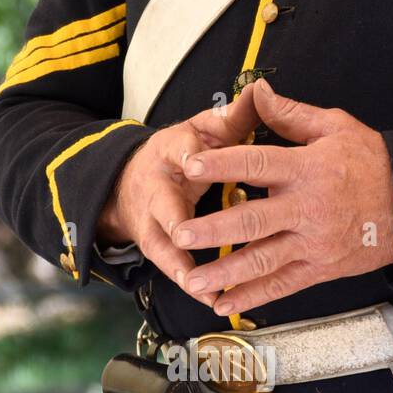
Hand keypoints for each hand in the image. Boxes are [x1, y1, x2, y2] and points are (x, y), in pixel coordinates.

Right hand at [97, 84, 260, 304]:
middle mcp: (157, 188)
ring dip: (180, 267)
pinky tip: (214, 302)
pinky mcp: (156, 246)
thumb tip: (260, 90)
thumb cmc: (182, 152)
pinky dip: (192, 286)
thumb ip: (232, 116)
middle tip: (185, 236)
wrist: (132, 181)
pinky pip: (172, 270)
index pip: (178, 150)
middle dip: (174, 222)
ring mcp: (153, 222)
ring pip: (162, 247)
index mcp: (171, 152)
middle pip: (163, 207)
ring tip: (201, 286)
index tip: (194, 163)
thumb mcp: (203, 129)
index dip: (186, 156)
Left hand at [174, 80, 392, 315]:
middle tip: (180, 234)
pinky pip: (282, 286)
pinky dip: (253, 297)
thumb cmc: (374, 162)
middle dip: (213, 229)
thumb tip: (257, 92)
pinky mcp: (320, 267)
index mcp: (308, 169)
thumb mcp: (336, 127)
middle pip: (253, 220)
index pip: (258, 164)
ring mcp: (313, 242)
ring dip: (226, 273)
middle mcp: (308, 208)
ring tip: (193, 279)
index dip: (223, 163)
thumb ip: (291, 114)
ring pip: (264, 261)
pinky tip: (225, 303)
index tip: (191, 164)